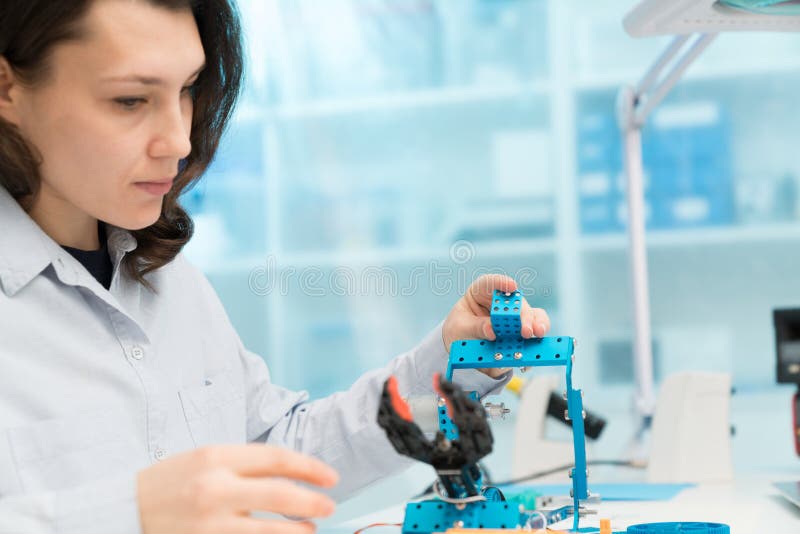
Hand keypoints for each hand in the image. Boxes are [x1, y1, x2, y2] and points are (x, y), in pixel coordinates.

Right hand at [137, 444, 338, 533]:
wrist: (122, 511)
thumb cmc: (171, 482)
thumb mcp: (205, 460)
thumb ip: (245, 466)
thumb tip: (293, 477)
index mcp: (216, 457)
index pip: (277, 458)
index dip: (310, 468)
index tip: (331, 477)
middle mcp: (214, 488)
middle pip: (280, 494)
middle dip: (313, 502)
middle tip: (329, 506)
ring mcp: (209, 523)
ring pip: (270, 530)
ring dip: (298, 532)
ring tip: (310, 530)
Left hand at [442, 274, 550, 377]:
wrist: (459, 350)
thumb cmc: (458, 331)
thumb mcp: (460, 328)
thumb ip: (475, 327)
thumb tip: (491, 330)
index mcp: (480, 293)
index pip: (489, 283)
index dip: (501, 283)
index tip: (512, 287)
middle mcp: (501, 303)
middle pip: (516, 302)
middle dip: (524, 314)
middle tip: (526, 329)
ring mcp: (512, 318)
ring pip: (532, 316)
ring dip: (537, 325)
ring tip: (536, 335)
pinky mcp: (519, 334)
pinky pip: (532, 336)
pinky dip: (535, 344)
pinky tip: (534, 352)